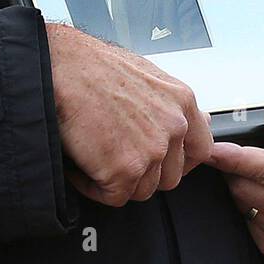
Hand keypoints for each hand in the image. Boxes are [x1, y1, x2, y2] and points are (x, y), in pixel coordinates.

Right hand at [45, 22, 213, 206]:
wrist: (63, 66)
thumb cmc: (94, 66)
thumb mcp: (145, 75)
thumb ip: (169, 104)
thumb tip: (188, 123)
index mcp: (182, 101)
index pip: (201, 149)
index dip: (179, 160)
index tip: (160, 161)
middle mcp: (173, 127)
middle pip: (170, 176)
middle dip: (143, 172)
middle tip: (115, 156)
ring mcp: (152, 151)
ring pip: (142, 189)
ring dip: (117, 179)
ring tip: (94, 155)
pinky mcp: (124, 170)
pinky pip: (113, 197)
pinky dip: (93, 186)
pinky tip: (81, 163)